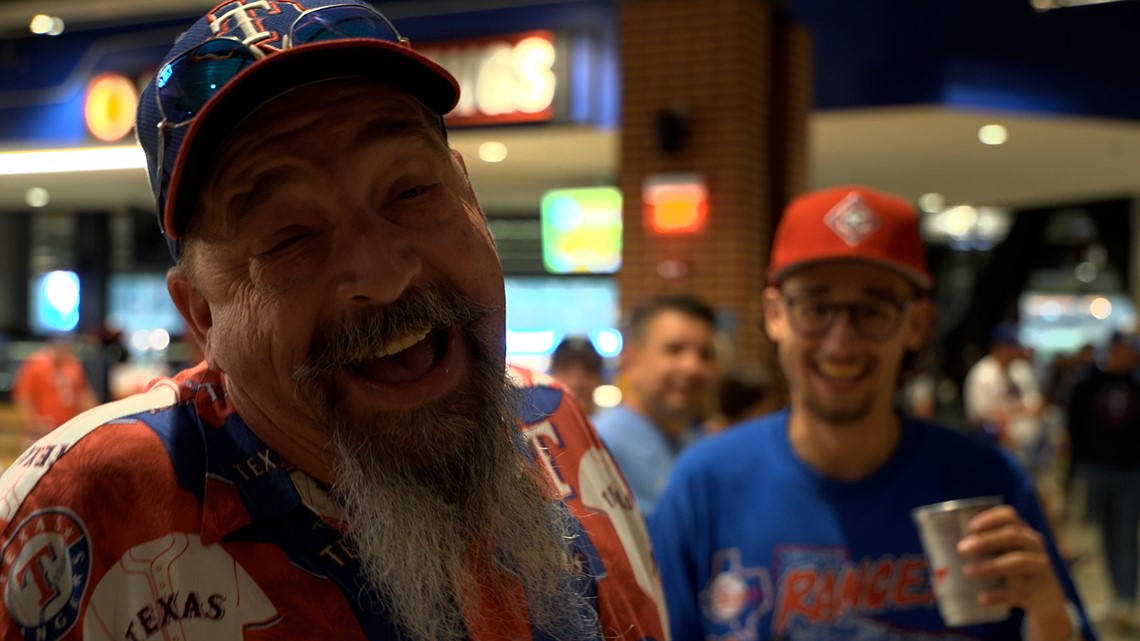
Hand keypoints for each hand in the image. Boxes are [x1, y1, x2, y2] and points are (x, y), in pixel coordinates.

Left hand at [958, 505, 1074, 638]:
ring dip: (991, 566)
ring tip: (967, 571)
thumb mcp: (1004, 554)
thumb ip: (982, 547)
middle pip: (1013, 536)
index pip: (1010, 516)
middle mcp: (1034, 547)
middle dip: (986, 540)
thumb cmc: (1014, 570)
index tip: (969, 527)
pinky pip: (1019, 592)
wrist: (1045, 600)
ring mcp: (1040, 569)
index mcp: (1023, 533)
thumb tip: (936, 544)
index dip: (990, 518)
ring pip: (1019, 562)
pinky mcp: (1038, 592)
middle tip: (961, 549)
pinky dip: (999, 596)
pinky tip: (981, 598)